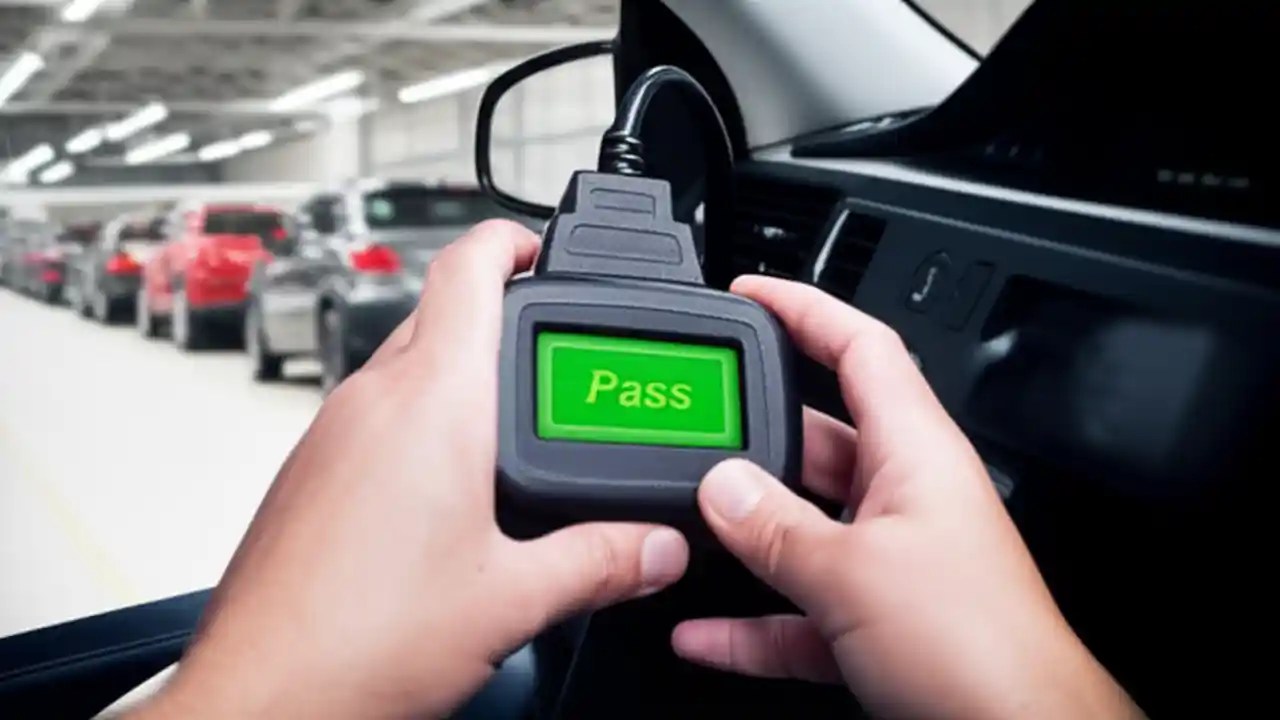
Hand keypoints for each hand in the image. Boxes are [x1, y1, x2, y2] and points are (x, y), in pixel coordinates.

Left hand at [135, 221, 689, 718]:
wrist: (256, 700)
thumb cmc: (356, 643)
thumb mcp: (511, 601)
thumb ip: (601, 561)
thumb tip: (656, 548)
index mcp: (432, 401)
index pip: (468, 267)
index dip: (513, 239)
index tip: (546, 249)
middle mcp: (371, 400)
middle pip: (442, 313)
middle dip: (503, 320)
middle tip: (558, 355)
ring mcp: (330, 435)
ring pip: (405, 368)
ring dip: (461, 380)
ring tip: (516, 435)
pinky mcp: (308, 475)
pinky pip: (374, 420)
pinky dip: (421, 430)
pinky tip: (452, 500)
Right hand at [671, 277, 1142, 719]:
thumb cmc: (980, 648)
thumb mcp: (853, 573)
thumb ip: (776, 526)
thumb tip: (720, 484)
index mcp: (917, 453)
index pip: (861, 347)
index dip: (805, 308)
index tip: (748, 294)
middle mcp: (906, 496)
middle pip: (818, 438)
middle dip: (754, 436)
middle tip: (695, 430)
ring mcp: (892, 560)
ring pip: (803, 527)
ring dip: (747, 536)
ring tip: (685, 528)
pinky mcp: (879, 622)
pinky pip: (800, 605)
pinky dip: (751, 620)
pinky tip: (704, 634)